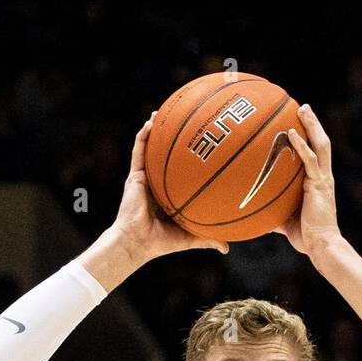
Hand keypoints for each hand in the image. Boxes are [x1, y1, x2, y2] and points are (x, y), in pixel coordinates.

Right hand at [112, 115, 229, 264]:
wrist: (138, 243)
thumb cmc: (161, 243)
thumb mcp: (189, 238)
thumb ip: (207, 239)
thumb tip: (227, 248)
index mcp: (168, 194)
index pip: (179, 172)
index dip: (187, 158)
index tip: (200, 144)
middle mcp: (156, 183)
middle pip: (164, 155)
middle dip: (170, 137)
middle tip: (183, 121)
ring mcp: (144, 178)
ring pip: (149, 149)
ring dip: (154, 130)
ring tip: (161, 112)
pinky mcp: (134, 177)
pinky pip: (138, 152)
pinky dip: (143, 137)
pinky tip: (150, 123)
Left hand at [276, 105, 341, 259]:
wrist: (321, 246)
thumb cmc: (306, 237)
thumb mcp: (286, 221)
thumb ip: (273, 212)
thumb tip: (255, 214)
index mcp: (318, 182)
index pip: (316, 154)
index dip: (311, 138)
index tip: (301, 124)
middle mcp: (323, 177)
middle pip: (321, 143)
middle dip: (313, 124)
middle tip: (304, 108)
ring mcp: (323, 179)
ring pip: (320, 145)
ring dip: (312, 125)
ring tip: (303, 109)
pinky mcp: (319, 185)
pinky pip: (310, 161)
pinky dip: (301, 146)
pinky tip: (291, 133)